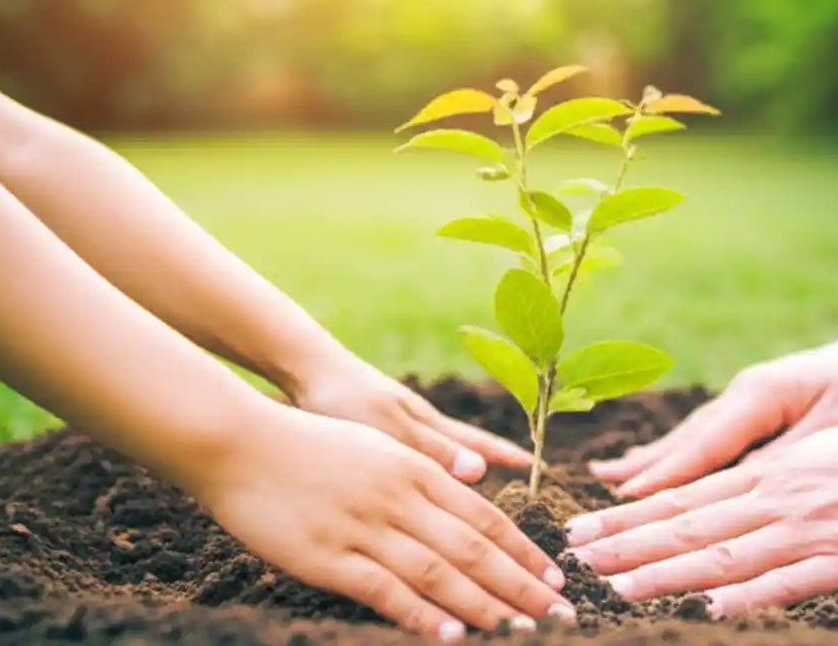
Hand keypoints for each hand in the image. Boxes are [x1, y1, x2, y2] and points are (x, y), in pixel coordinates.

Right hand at [192, 405, 573, 639]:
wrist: (240, 442)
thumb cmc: (310, 443)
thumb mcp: (379, 444)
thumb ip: (426, 467)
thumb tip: (474, 479)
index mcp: (416, 470)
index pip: (485, 518)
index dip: (524, 551)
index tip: (556, 578)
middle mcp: (401, 497)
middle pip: (476, 548)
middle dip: (523, 586)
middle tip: (562, 615)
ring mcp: (366, 527)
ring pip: (441, 572)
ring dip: (488, 606)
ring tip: (524, 632)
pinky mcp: (331, 556)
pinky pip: (386, 590)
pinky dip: (424, 615)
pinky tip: (454, 636)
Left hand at [293, 359, 532, 482]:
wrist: (302, 366)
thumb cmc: (340, 400)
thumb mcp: (387, 431)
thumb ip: (430, 452)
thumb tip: (480, 472)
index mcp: (424, 425)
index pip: (476, 445)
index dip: (504, 458)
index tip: (535, 468)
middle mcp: (416, 419)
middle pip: (463, 441)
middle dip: (492, 455)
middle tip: (522, 465)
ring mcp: (395, 415)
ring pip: (438, 440)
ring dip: (461, 453)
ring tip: (479, 465)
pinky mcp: (371, 417)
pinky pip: (411, 439)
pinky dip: (426, 450)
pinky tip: (415, 457)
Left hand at [567, 406, 837, 616]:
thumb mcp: (835, 454)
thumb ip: (790, 482)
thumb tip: (752, 504)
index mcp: (779, 473)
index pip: (691, 496)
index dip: (636, 516)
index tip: (589, 530)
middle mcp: (785, 494)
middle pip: (692, 521)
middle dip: (629, 542)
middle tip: (575, 557)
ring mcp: (817, 525)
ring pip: (726, 550)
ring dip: (666, 571)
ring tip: (615, 587)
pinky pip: (793, 579)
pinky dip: (748, 596)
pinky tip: (710, 609)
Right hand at [590, 331, 837, 496]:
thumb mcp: (837, 432)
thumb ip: (786, 460)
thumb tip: (740, 488)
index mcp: (759, 396)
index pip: (701, 446)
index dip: (662, 476)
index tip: (624, 499)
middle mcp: (742, 394)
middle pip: (683, 442)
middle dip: (641, 474)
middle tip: (597, 496)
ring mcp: (743, 397)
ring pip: (688, 437)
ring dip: (649, 463)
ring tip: (606, 479)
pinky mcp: (752, 407)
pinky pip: (704, 437)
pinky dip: (673, 454)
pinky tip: (649, 464)